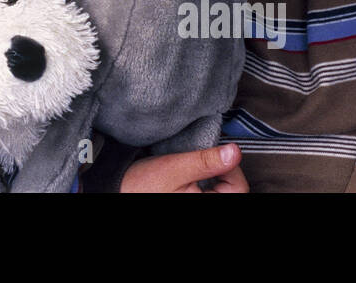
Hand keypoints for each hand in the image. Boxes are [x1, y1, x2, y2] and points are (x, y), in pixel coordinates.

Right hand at [118, 144, 248, 192]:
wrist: (117, 189)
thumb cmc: (142, 184)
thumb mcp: (175, 167)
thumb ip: (207, 161)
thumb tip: (235, 152)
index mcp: (204, 204)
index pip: (238, 188)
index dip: (231, 166)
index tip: (216, 153)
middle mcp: (202, 204)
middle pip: (231, 190)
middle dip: (221, 171)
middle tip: (202, 160)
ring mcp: (195, 201)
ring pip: (219, 190)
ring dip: (211, 177)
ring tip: (193, 169)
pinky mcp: (189, 198)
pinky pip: (206, 191)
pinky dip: (202, 182)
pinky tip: (189, 176)